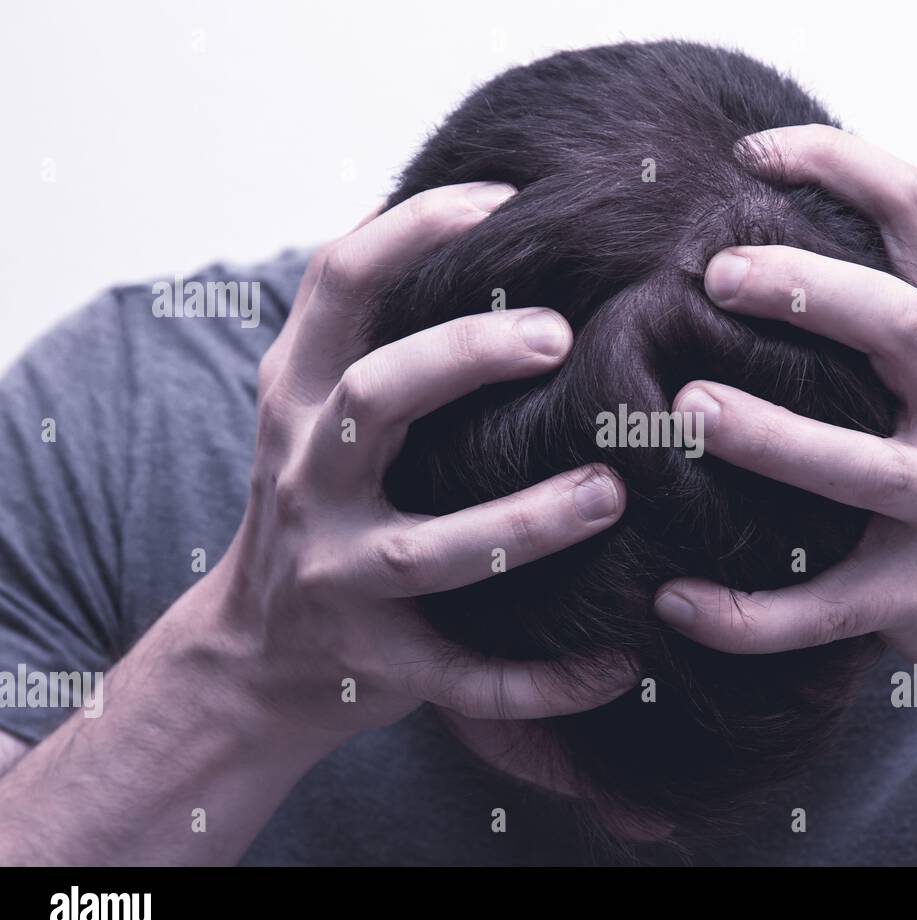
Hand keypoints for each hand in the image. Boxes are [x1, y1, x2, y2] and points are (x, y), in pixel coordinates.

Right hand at [203, 182, 633, 738]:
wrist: (253, 656)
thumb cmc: (319, 503)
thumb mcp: (317, 410)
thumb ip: (378, 335)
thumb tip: (491, 224)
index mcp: (298, 396)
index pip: (338, 284)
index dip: (414, 228)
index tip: (506, 199)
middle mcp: (306, 476)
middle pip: (374, 397)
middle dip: (463, 356)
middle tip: (559, 335)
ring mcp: (336, 574)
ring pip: (428, 549)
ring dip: (524, 521)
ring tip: (612, 490)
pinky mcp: (375, 662)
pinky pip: (465, 678)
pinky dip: (541, 680)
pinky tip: (618, 665)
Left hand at [652, 125, 916, 686]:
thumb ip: (898, 305)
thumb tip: (766, 228)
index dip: (840, 164)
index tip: (751, 155)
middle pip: (899, 326)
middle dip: (805, 292)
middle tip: (713, 276)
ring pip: (862, 468)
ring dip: (774, 438)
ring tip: (688, 409)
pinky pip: (827, 608)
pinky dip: (749, 615)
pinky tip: (676, 602)